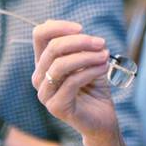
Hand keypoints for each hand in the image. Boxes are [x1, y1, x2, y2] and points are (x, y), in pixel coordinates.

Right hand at [31, 20, 118, 140]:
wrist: (102, 119)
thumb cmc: (94, 88)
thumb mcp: (89, 61)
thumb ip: (80, 47)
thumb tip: (78, 31)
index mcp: (44, 63)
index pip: (39, 36)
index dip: (58, 27)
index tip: (81, 28)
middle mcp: (39, 77)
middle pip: (52, 48)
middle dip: (79, 41)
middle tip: (101, 43)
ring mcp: (45, 93)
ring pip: (60, 65)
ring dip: (86, 56)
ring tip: (105, 56)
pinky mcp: (56, 106)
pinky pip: (71, 82)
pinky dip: (90, 71)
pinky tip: (103, 68)